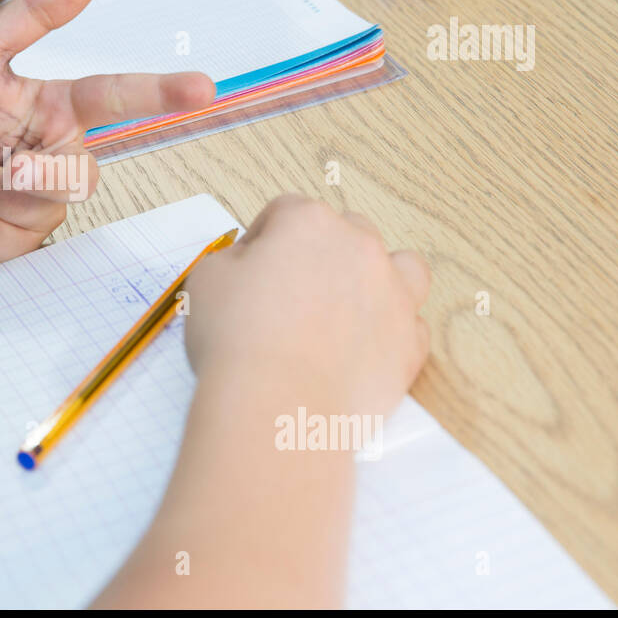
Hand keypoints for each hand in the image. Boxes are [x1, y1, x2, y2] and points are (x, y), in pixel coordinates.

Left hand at [0, 0, 214, 267]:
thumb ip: (28, 15)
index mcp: (59, 113)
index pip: (117, 99)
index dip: (161, 94)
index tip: (204, 87)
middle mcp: (57, 162)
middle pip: (76, 179)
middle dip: (19, 171)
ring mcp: (37, 210)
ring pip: (32, 213)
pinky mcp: (11, 249)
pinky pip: (2, 245)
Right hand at [183, 195, 430, 418]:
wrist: (277, 406)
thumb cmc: (237, 339)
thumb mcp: (207, 280)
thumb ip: (232, 259)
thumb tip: (247, 264)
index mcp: (308, 223)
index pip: (285, 212)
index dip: (262, 238)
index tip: (249, 267)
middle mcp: (359, 248)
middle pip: (346, 232)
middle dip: (321, 253)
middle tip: (292, 290)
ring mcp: (394, 294)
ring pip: (403, 267)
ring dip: (379, 278)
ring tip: (350, 307)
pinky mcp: (409, 342)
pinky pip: (411, 326)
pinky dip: (389, 333)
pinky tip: (361, 350)